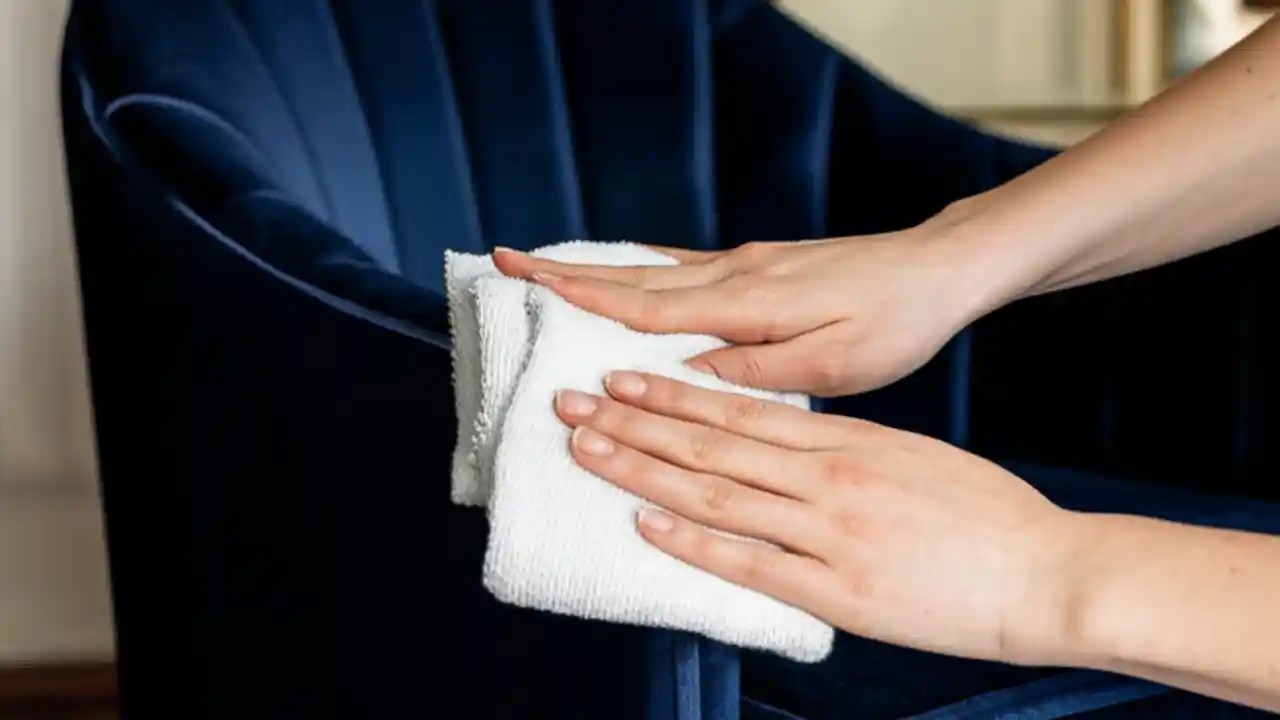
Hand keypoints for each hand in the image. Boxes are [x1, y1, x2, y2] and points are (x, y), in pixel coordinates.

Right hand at [494, 226, 995, 396]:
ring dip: (597, 270)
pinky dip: (642, 271)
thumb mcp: (830, 362)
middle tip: (507, 263)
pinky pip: (684, 267)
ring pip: (654, 267)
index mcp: (745, 302)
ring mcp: (747, 263)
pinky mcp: (762, 265)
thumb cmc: (894, 322)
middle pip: (634, 274)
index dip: (579, 297)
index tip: (522, 282)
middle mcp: (735, 274)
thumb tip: (683, 378)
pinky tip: (631, 275)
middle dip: (567, 272)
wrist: (940, 270)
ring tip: (548, 272)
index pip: (643, 302)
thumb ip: (753, 370)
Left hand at [553, 372, 1090, 665]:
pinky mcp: (839, 591)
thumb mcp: (911, 456)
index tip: (621, 377)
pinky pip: (751, 563)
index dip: (672, 393)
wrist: (1047, 573)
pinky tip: (645, 524)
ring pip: (718, 495)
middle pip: (712, 444)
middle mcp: (830, 477)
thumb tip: (788, 440)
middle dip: (634, 422)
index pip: (741, 409)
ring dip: (644, 470)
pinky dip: (693, 544)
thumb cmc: (986, 514)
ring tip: (587, 450)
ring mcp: (831, 533)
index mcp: (849, 440)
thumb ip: (845, 448)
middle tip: (571, 403)